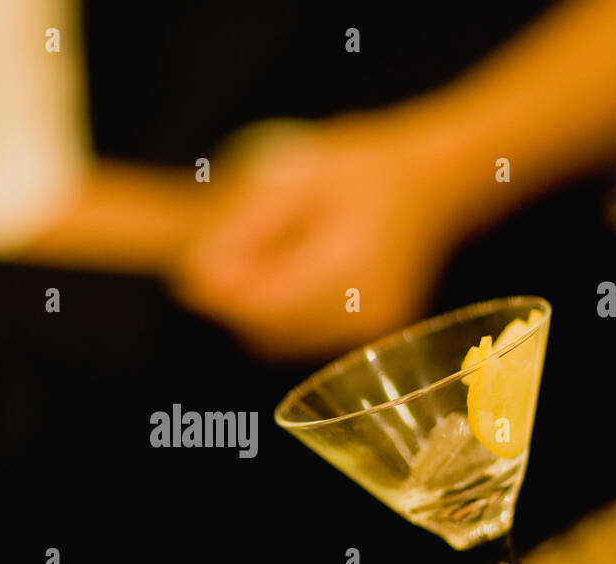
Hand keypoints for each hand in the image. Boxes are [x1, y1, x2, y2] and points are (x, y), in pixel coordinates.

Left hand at [167, 106, 468, 360]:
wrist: (427, 185)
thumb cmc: (360, 171)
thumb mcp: (295, 177)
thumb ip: (246, 228)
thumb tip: (198, 277)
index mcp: (351, 261)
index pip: (267, 303)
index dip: (221, 295)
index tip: (188, 274)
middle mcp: (366, 307)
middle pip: (269, 328)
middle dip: (235, 301)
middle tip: (220, 258)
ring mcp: (372, 329)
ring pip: (280, 340)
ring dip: (255, 310)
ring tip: (267, 258)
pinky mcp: (369, 338)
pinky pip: (301, 338)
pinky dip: (281, 315)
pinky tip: (292, 275)